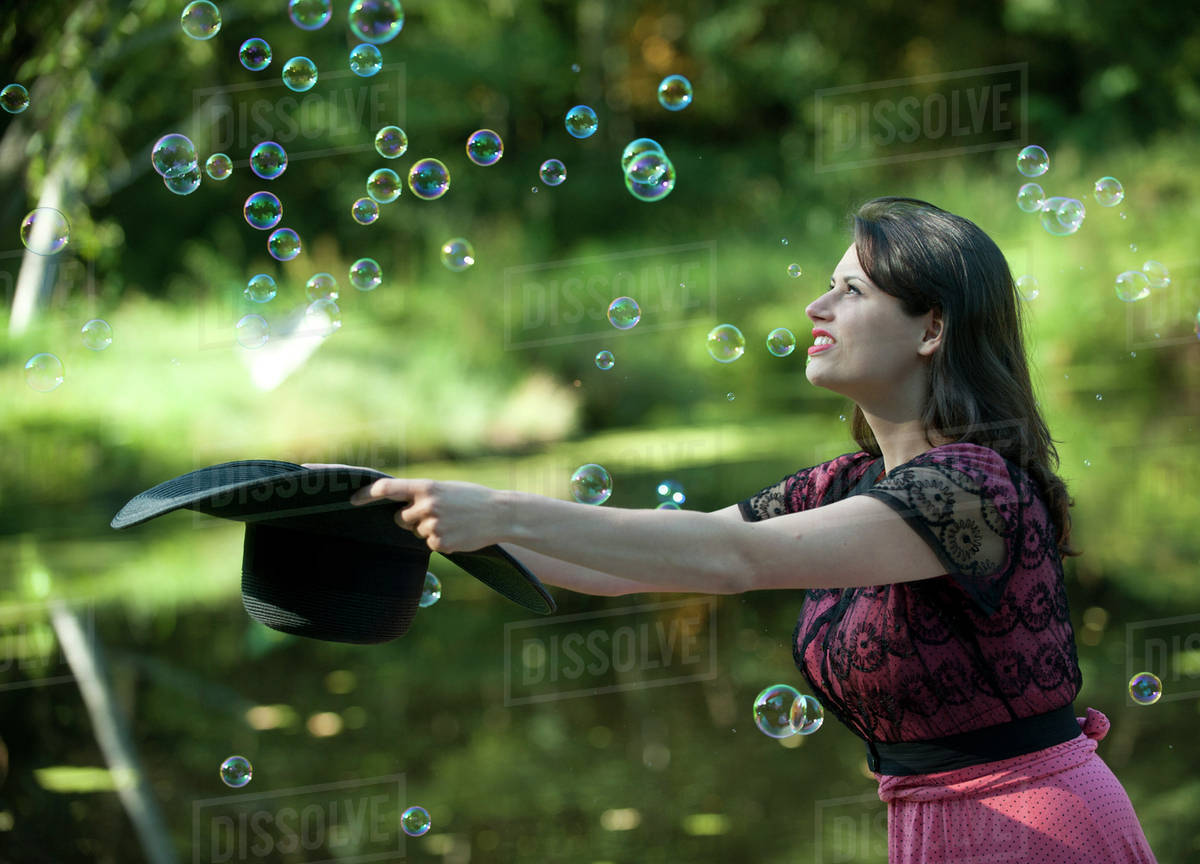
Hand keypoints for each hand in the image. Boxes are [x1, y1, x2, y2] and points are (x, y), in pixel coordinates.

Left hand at [348, 477, 505, 553]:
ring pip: (416, 532)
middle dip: (410, 519)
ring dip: (429, 529)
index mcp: (427, 486)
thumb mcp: (446, 488)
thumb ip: (423, 494)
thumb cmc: (472, 498)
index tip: (351, 500)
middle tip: (434, 514)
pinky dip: (442, 541)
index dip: (366, 495)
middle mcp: (427, 504)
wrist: (501, 514)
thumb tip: (398, 507)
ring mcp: (433, 524)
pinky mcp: (441, 542)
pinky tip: (459, 533)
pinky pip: (431, 544)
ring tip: (453, 522)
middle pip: (400, 518)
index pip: (387, 489)